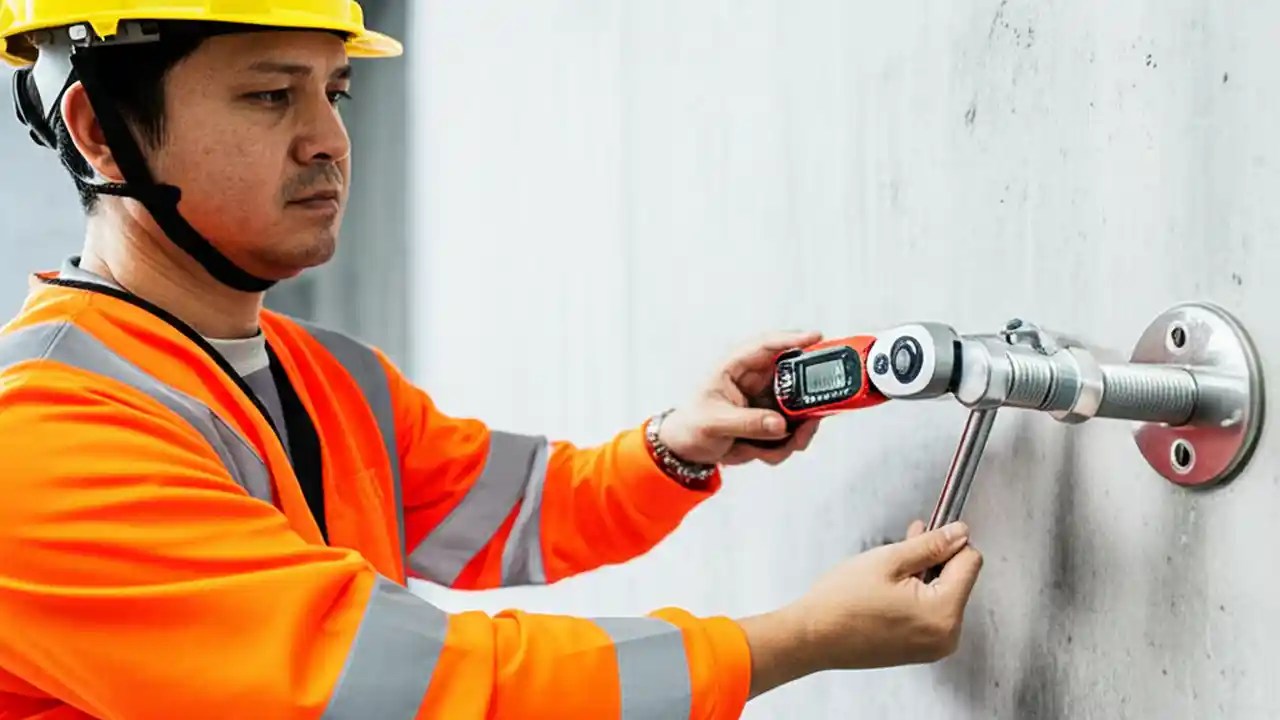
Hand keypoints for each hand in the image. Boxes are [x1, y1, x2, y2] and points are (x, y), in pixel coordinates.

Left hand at [657, 330, 824, 465]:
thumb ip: (747, 423)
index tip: (817, 338)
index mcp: (736, 367)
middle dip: (806, 400)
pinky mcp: (773, 420)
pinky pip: (791, 432)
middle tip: (812, 419)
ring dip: (794, 432)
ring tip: (779, 447)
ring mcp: (768, 400)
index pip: (766, 345)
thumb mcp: (714, 423)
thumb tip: (780, 424)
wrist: (688, 450)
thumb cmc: (692, 426)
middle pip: (796, 377)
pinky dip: (783, 446)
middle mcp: (757, 379)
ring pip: (799, 410)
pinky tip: (760, 452)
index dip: (793, 339)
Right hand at [738, 520, 983, 696]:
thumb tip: (959, 533)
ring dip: (924, 577)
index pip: (970, 562)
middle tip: (903, 547)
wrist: (813, 637)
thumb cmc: (842, 602)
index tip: (924, 535)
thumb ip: (930, 545)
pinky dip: (918, 597)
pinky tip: (890, 588)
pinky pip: (932, 613)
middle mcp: (946, 636)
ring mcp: (934, 647)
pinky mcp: (921, 650)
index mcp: (943, 613)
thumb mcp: (888, 560)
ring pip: (946, 595)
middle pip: (960, 580)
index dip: (948, 542)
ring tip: (891, 569)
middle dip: (936, 560)